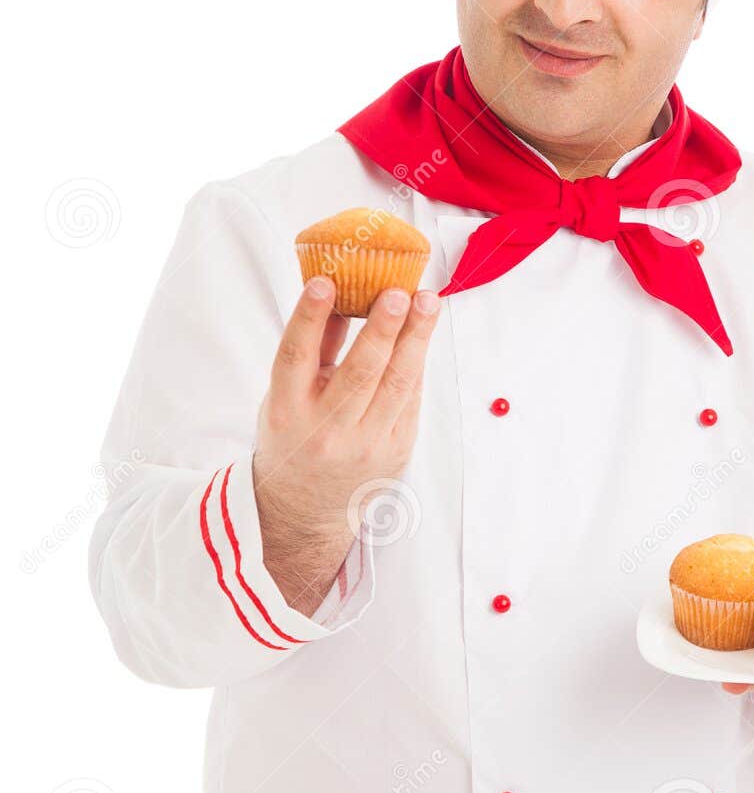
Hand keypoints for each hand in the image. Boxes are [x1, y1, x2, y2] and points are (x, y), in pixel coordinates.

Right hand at [253, 277, 440, 613]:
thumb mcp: (286, 397)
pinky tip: (424, 333)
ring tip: (428, 302)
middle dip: (384, 328)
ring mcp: (365, 444)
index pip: (296, 357)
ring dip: (416, 338)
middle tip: (399, 291)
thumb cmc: (295, 438)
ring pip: (397, 384)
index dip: (308, 318)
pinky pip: (411, 399)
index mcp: (286, 412)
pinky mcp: (396, 450)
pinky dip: (418, 362)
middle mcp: (325, 431)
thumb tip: (338, 292)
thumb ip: (313, 349)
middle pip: (360, 372)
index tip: (324, 282)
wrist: (307, 510)